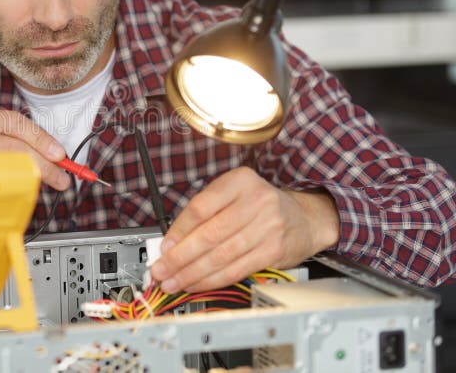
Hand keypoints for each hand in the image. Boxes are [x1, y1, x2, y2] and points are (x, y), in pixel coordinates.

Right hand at [0, 108, 69, 225]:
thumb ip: (26, 148)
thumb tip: (59, 159)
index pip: (16, 122)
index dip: (41, 138)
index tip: (59, 154)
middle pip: (11, 145)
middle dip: (41, 163)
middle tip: (59, 178)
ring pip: (0, 165)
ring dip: (27, 180)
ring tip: (40, 187)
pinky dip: (4, 192)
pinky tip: (14, 196)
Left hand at [149, 167, 339, 292]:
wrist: (304, 218)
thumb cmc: (259, 206)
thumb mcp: (233, 195)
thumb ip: (204, 213)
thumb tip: (171, 242)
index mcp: (240, 180)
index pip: (201, 207)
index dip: (178, 231)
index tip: (163, 247)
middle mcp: (257, 200)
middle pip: (209, 234)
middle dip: (180, 257)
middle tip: (161, 270)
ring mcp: (268, 226)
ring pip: (221, 255)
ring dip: (192, 273)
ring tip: (173, 281)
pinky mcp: (274, 251)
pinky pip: (236, 269)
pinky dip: (212, 280)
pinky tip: (197, 283)